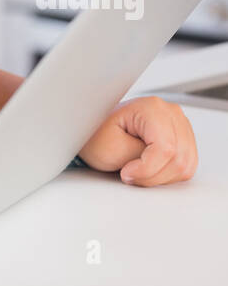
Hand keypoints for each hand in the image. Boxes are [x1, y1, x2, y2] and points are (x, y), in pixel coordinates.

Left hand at [78, 95, 196, 185]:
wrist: (98, 131)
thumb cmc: (99, 134)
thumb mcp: (108, 147)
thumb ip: (135, 156)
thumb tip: (155, 165)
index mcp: (152, 108)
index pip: (165, 148)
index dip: (147, 169)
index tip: (127, 173)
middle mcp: (171, 113)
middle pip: (178, 159)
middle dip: (152, 175)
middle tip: (130, 173)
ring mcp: (180, 125)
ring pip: (185, 166)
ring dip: (160, 177)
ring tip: (138, 169)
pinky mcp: (184, 140)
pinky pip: (186, 167)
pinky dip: (167, 175)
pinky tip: (150, 168)